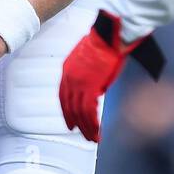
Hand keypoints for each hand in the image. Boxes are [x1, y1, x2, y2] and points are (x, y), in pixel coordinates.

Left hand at [59, 10, 143, 142]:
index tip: (71, 124)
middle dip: (77, 124)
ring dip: (86, 128)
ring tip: (93, 138)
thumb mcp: (89, 60)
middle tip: (84, 135)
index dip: (67, 113)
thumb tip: (94, 91)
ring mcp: (78, 83)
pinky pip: (89, 111)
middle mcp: (69, 78)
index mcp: (66, 71)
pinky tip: (97, 132)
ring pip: (79, 113)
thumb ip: (87, 76)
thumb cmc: (104, 43)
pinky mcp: (90, 87)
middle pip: (69, 107)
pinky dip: (92, 124)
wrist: (109, 36)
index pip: (63, 97)